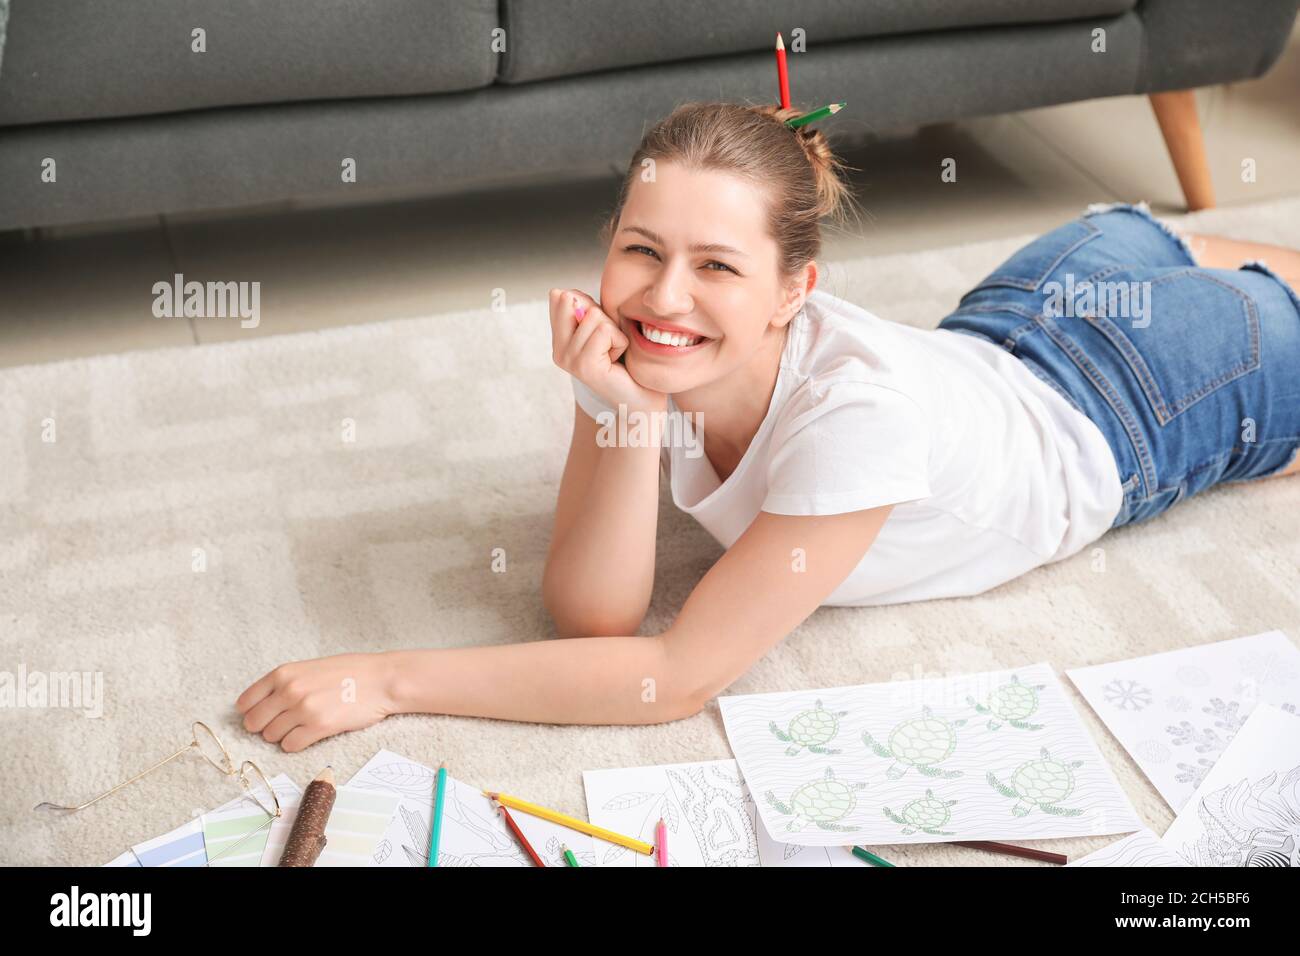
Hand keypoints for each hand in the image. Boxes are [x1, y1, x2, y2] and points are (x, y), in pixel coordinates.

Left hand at [235, 653, 399, 751]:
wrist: (381, 679)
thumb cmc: (350, 672)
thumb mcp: (310, 668)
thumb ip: (285, 682)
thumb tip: (261, 705)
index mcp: (284, 673)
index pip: (246, 702)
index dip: (251, 712)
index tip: (262, 716)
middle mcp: (289, 690)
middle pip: (254, 723)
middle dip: (265, 727)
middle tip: (282, 725)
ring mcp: (303, 709)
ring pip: (272, 736)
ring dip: (283, 735)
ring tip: (302, 726)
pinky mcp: (319, 727)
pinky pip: (290, 746)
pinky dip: (296, 744)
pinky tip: (310, 734)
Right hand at [549, 288, 666, 413]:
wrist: (640, 397)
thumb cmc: (626, 359)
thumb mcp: (602, 325)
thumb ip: (583, 308)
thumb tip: (565, 295)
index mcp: (558, 341)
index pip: (560, 297)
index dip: (588, 304)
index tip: (600, 331)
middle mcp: (558, 351)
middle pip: (575, 301)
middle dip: (601, 315)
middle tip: (608, 342)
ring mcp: (568, 360)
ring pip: (594, 315)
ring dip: (614, 331)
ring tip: (613, 353)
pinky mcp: (584, 366)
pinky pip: (605, 331)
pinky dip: (620, 341)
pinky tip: (617, 360)